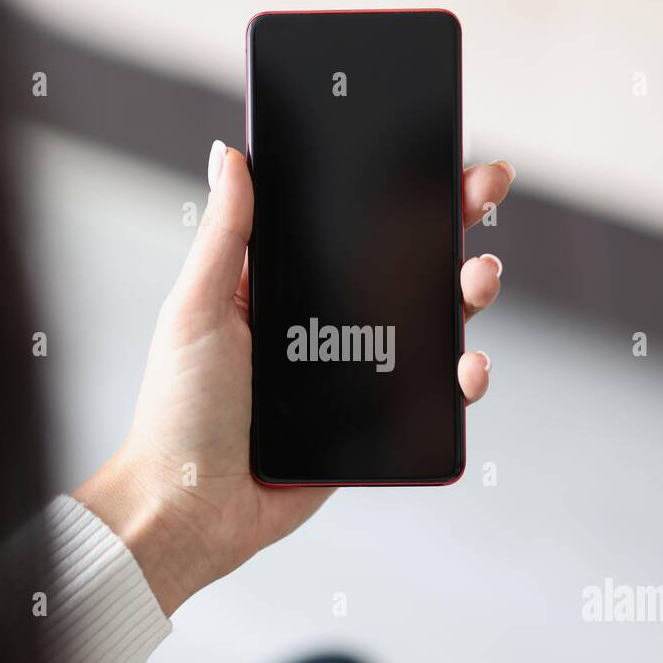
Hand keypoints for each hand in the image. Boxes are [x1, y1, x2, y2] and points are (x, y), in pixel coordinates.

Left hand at [73, 141, 513, 614]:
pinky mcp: (375, 422)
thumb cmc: (177, 413)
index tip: (433, 152)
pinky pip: (430, 392)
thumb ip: (223, 236)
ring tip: (482, 276)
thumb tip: (233, 156)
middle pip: (403, 263)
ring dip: (468, 293)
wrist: (190, 510)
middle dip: (451, 223)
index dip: (392, 187)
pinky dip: (461, 376)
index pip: (348, 222)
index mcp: (282, 284)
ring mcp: (354, 370)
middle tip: (485, 188)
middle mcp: (325, 321)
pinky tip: (467, 364)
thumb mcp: (195, 311)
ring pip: (429, 321)